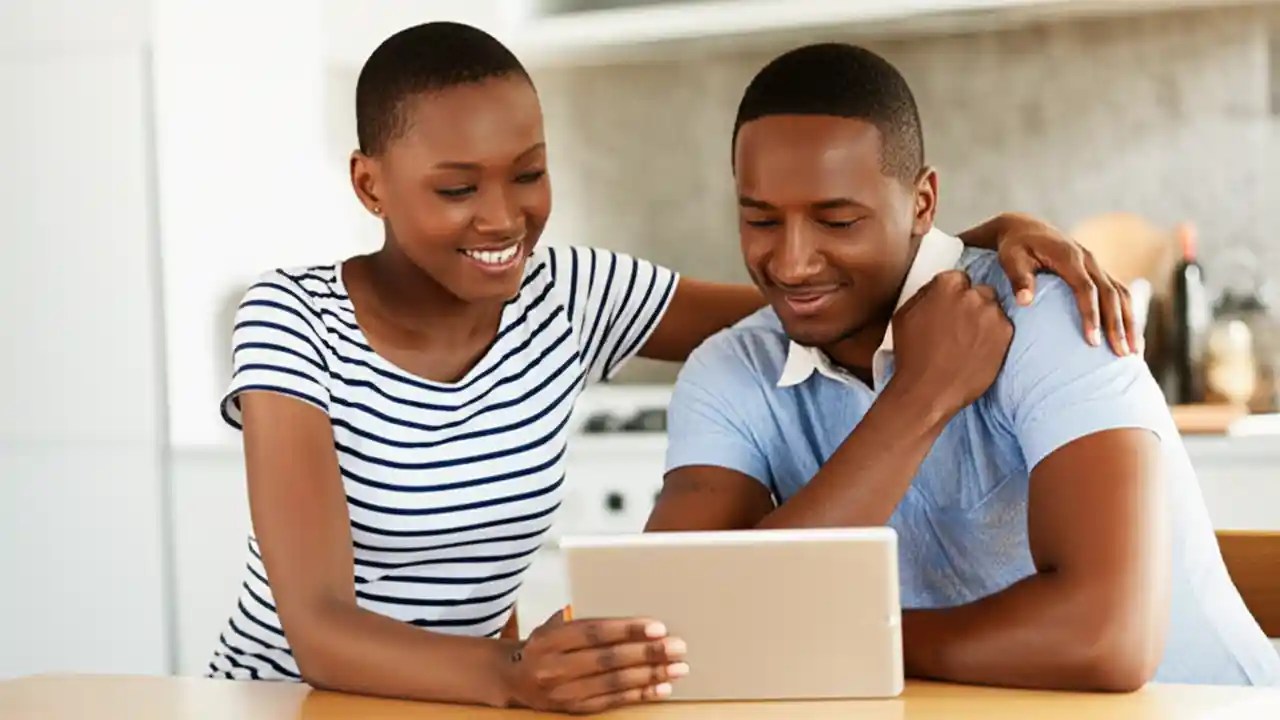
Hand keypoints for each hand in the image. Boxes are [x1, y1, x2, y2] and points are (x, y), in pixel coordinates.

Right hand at [499, 612, 688, 714]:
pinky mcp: (574, 709)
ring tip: (677, 667)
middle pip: (608, 659)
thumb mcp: (553, 625)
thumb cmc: (542, 646)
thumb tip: (629, 615)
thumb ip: (583, 620)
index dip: (627, 630)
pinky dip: (640, 694)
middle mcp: (554, 667)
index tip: (657, 627)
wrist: (513, 678)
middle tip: (676, 647)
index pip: (594, 633)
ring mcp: (564, 692)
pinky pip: (613, 701)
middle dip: (647, 653)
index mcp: (550, 640)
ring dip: (650, 675)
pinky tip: (661, 687)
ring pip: (614, 682)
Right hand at [891, 270, 1012, 416]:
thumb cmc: (913, 357)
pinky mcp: (1005, 334)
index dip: (953, 296)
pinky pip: (1003, 328)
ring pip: (992, 310)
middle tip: (960, 328)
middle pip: (979, 292)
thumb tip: (935, 290)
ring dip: (984, 321)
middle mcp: (971, 295)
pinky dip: (993, 338)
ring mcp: (991, 314)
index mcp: (946, 286)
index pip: (958, 279)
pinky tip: (977, 352)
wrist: (928, 391)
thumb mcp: (904, 317)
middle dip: (971, 306)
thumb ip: (924, 295)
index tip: (950, 309)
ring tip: (968, 343)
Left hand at [992, 213, 1138, 355]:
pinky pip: (1119, 293)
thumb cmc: (1014, 247)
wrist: (1024, 229)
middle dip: (1118, 325)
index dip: (1091, 314)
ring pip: (1121, 294)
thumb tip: (1025, 301)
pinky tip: (1131, 337)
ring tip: (1133, 352)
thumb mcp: (1010, 259)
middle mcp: (1089, 260)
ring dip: (1129, 322)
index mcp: (1069, 257)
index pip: (1087, 289)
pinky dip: (1128, 314)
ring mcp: (1096, 265)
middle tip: (1121, 354)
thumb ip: (1018, 278)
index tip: (1092, 341)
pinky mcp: (1097, 272)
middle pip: (1111, 294)